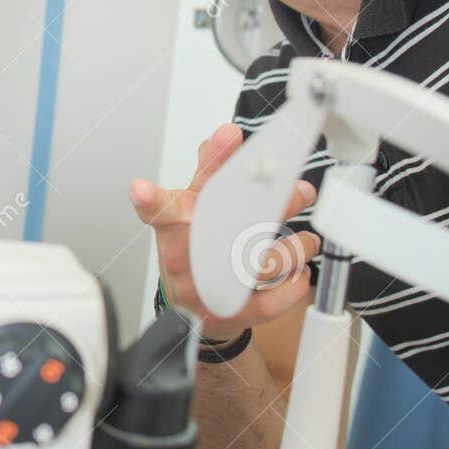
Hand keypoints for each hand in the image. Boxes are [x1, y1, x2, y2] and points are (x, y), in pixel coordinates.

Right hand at [129, 123, 319, 341]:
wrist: (192, 308)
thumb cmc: (192, 252)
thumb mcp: (190, 207)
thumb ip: (208, 172)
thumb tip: (221, 136)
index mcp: (175, 226)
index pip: (161, 207)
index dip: (149, 199)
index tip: (141, 188)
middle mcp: (186, 258)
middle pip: (226, 228)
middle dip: (271, 204)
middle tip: (299, 190)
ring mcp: (206, 288)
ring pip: (260, 264)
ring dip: (295, 247)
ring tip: (306, 239)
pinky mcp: (231, 312)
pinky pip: (272, 299)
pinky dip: (293, 283)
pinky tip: (297, 272)